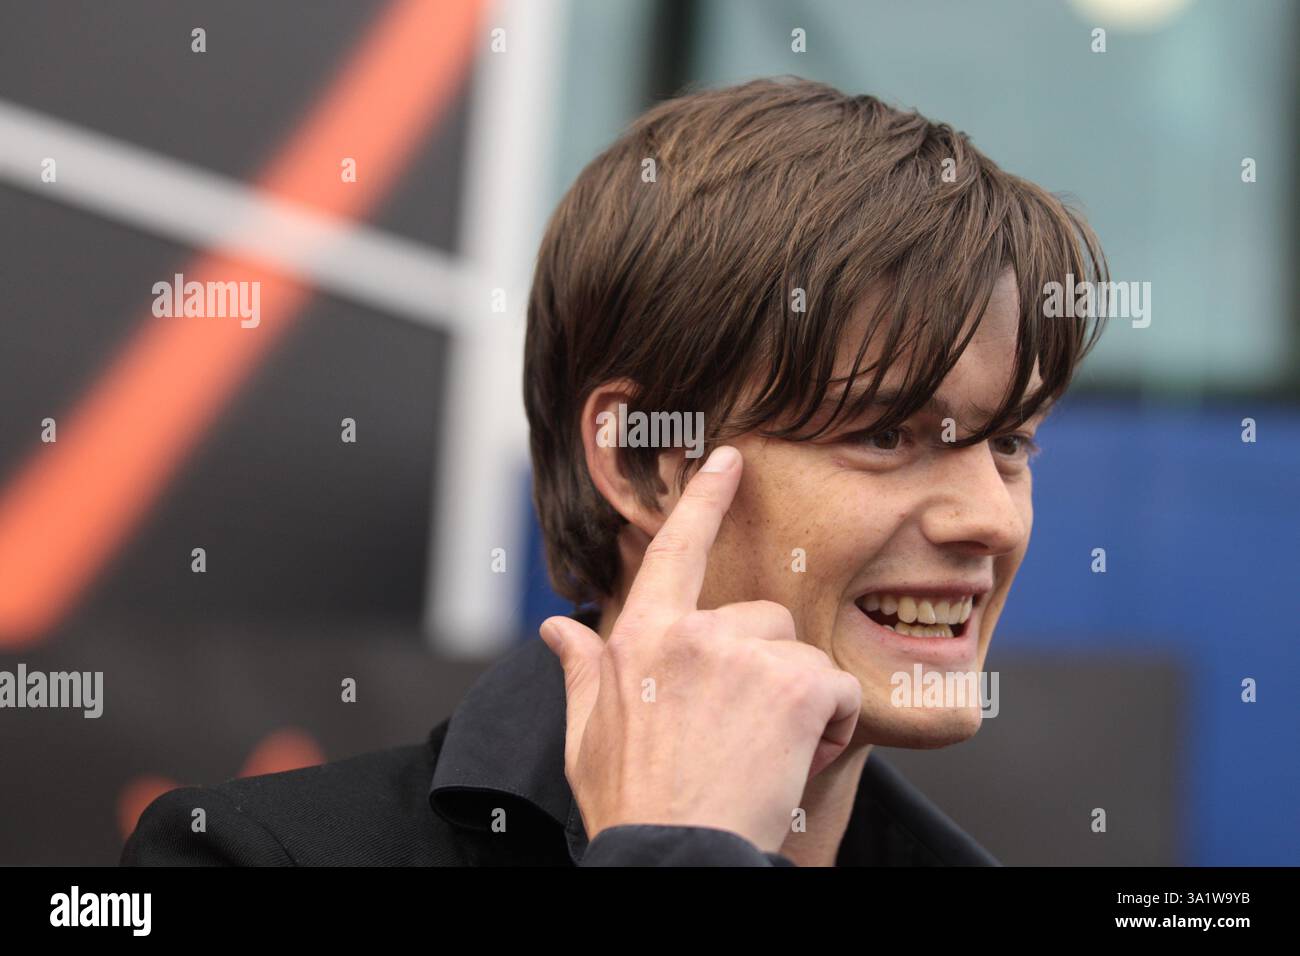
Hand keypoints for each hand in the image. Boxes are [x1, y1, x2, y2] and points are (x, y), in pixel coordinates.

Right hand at [539, 444, 861, 853]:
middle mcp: (692, 635)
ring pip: (796, 653)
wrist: (675, 858)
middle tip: (742, 728)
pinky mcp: (791, 685)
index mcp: (641, 638)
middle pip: (759, 616)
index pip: (676, 551)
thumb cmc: (633, 803)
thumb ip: (581, 670)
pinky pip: (831, 688)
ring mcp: (743, 656)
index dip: (704, 499)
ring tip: (764, 750)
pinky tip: (794, 759)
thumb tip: (557, 626)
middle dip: (763, 665)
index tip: (728, 458)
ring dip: (794, 697)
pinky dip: (826, 724)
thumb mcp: (588, 735)